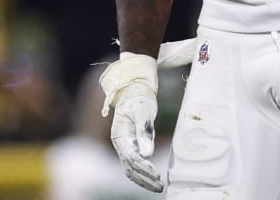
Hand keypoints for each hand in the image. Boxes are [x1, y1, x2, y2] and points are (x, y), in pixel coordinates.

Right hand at [100, 52, 163, 191]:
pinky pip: (133, 165)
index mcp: (119, 135)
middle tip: (160, 186)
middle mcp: (120, 143)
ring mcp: (124, 146)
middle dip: (145, 179)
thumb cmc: (138, 99)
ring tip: (159, 187)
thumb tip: (147, 154)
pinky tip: (153, 178)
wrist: (133, 92)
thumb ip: (144, 132)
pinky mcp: (130, 146)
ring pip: (130, 169)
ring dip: (143, 179)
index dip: (144, 167)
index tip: (157, 175)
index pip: (131, 157)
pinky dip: (142, 174)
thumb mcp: (143, 112)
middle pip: (130, 167)